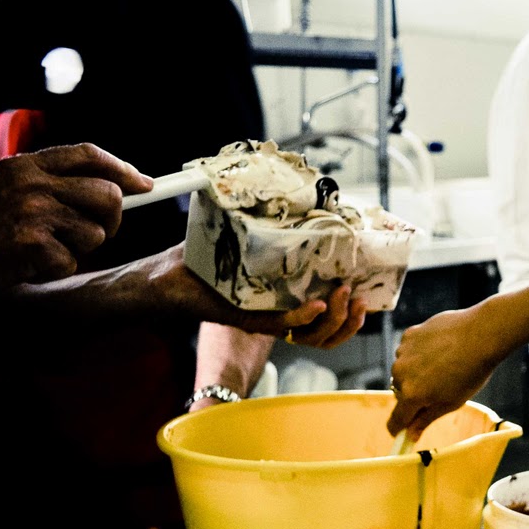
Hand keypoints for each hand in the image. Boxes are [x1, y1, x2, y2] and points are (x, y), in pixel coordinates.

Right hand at [0, 143, 152, 301]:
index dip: (122, 169)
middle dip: (110, 220)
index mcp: (25, 166)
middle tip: (92, 233)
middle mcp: (32, 183)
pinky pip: (72, 261)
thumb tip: (115, 190)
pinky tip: (28, 264)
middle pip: (108, 195)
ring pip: (96, 232)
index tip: (144, 184)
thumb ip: (53, 184)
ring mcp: (33, 212)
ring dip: (77, 248)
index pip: (89, 155)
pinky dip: (55, 269)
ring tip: (42, 248)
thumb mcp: (9, 190)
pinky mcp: (33, 244)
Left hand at [137, 245, 366, 344]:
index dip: (353, 312)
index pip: (328, 315)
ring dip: (333, 321)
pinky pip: (281, 327)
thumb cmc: (197, 259)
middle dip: (351, 319)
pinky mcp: (245, 321)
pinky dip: (301, 319)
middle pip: (328, 333)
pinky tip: (316, 305)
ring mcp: (263, 321)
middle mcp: (278, 316)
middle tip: (359, 296)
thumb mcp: (242, 236)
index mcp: (284, 300)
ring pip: (312, 336)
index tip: (368, 291)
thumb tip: (297, 192)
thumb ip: (268, 222)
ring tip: (341, 298)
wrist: (161, 277)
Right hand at [387, 304, 501, 437]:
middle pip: (400, 392)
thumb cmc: (471, 372)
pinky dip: (419, 352)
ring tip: (442, 365)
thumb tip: (410, 435)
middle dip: (413, 393)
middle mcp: (401, 373)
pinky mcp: (409, 335)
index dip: (397, 427)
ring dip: (415, 371)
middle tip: (437, 388)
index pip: (395, 419)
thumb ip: (426, 419)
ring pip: (404, 369)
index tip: (400, 430)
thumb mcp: (451, 403)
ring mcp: (403, 352)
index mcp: (412, 395)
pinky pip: (409, 350)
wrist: (481, 335)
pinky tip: (439, 348)